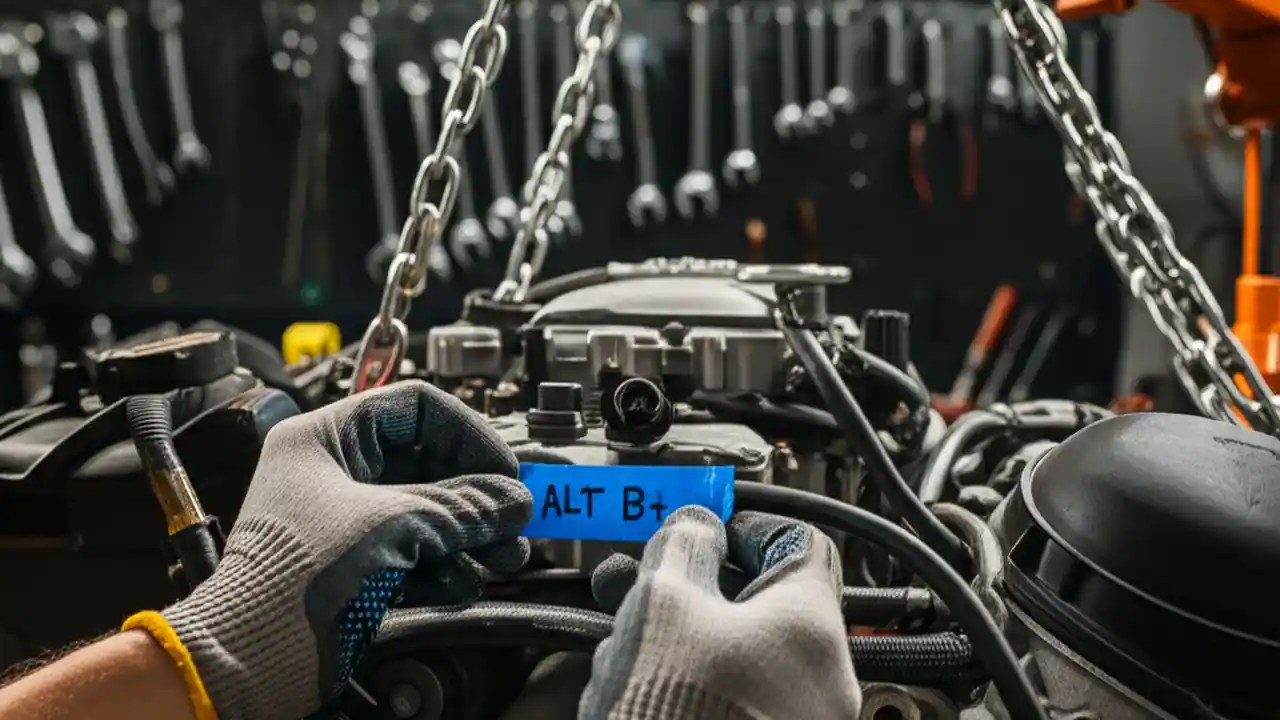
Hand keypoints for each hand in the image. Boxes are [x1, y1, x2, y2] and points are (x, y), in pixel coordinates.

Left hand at [150, 381, 532, 718]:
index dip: (468, 433)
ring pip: (427, 512)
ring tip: (505, 556)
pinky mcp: (356, 566)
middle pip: (429, 464)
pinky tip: (465, 584)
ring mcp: (346, 521)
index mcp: (326, 438)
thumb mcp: (395, 525)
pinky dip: (446, 566)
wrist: (253, 658)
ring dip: (471, 534)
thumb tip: (515, 500)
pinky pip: (415, 552)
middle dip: (478, 495)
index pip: (415, 409)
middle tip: (515, 517)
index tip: (505, 468)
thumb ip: (464, 507)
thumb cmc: (294, 577)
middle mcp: (336, 473)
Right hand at [579, 508, 861, 719]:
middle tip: (640, 583)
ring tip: (618, 643)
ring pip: (735, 658)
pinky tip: (634, 687)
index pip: (798, 543)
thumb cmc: (679, 715)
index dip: (744, 528)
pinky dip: (687, 686)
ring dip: (677, 640)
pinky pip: (732, 702)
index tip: (703, 531)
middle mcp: (822, 683)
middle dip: (689, 591)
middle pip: (758, 606)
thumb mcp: (666, 603)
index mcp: (813, 627)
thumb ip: (683, 548)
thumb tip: (695, 528)